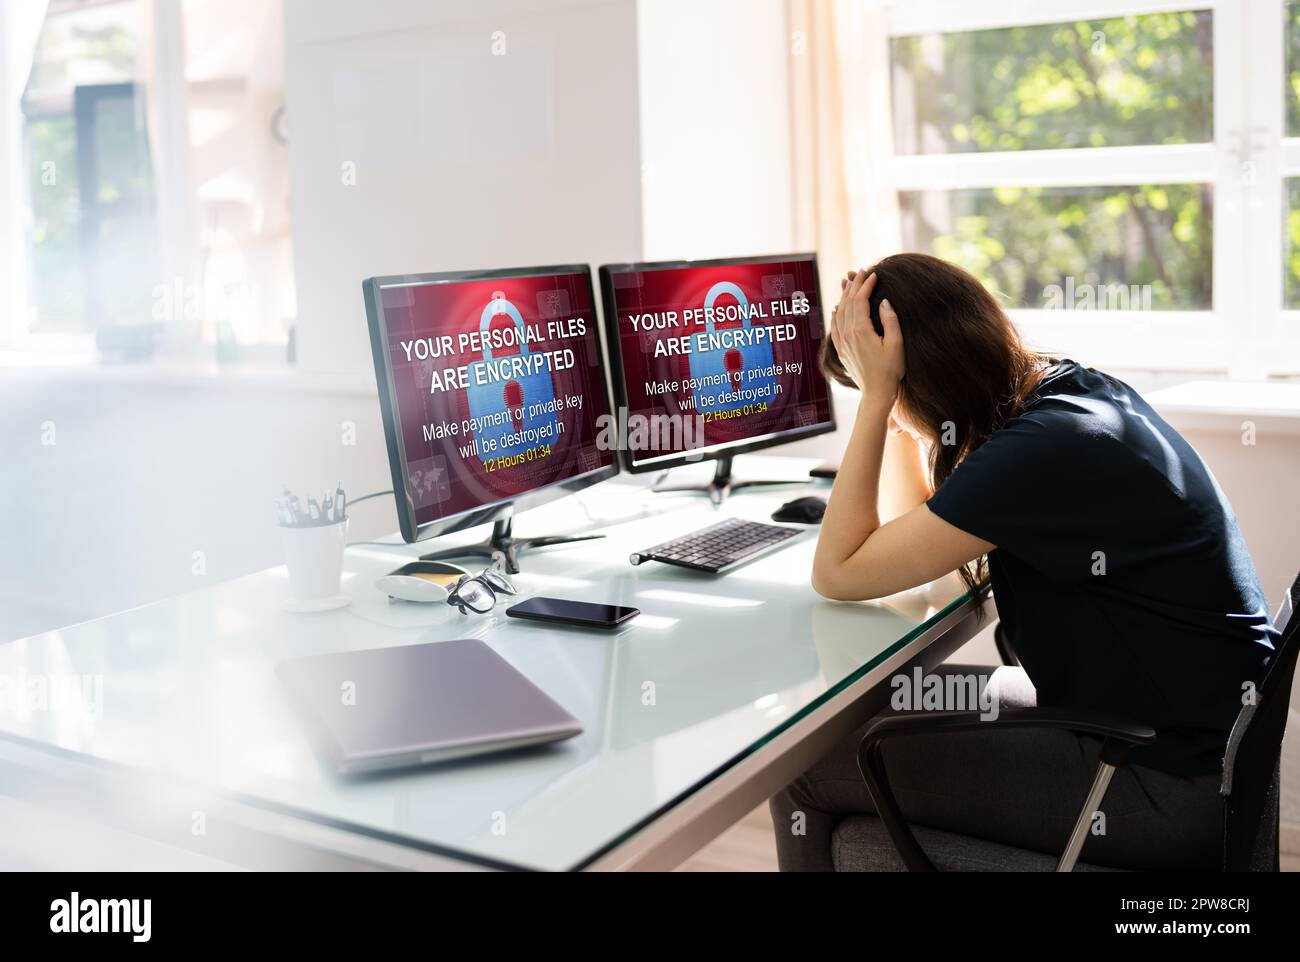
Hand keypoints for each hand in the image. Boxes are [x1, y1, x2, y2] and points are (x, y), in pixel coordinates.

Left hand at [831, 270, 904, 408]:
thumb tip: (883, 302)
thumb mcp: (896, 344)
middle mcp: (847, 334)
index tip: (873, 274)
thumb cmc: (890, 370)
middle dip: (854, 285)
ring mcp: (842, 343)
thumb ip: (890, 320)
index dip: (866, 285)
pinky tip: (837, 308)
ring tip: (849, 282)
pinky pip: (834, 327)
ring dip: (844, 296)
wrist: (876, 393)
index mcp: (860, 330)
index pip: (860, 300)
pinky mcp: (841, 350)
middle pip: (847, 303)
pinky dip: (836, 313)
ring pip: (839, 313)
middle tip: (861, 272)